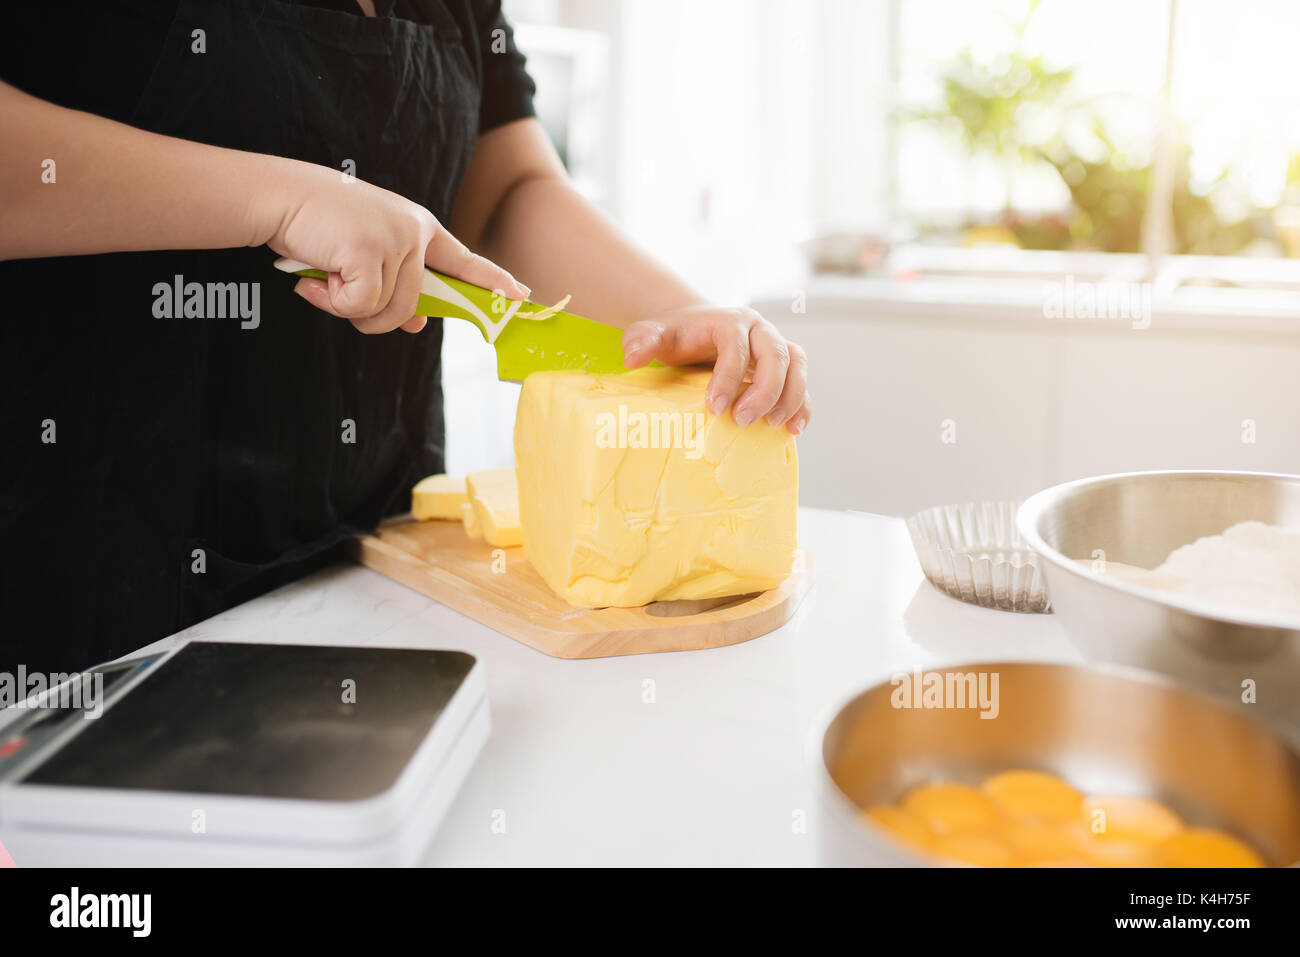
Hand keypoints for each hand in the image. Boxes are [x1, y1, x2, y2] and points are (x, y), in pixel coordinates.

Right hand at [260, 160, 529, 333]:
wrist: (276, 197)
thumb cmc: (317, 226)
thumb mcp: (364, 255)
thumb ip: (395, 285)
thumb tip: (417, 324)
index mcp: (417, 227)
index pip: (463, 259)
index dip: (492, 280)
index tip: (520, 295)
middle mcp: (414, 231)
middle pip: (413, 306)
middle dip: (372, 315)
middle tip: (337, 294)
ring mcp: (396, 239)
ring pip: (389, 312)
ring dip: (349, 309)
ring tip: (324, 280)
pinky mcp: (372, 250)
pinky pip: (363, 306)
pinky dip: (333, 303)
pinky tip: (314, 280)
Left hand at [620, 306, 810, 433]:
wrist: (695, 332)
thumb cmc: (676, 337)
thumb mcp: (653, 335)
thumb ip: (641, 341)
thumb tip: (632, 357)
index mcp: (730, 321)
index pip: (736, 345)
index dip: (728, 376)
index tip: (714, 407)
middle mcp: (759, 331)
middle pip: (776, 353)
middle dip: (764, 390)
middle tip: (742, 421)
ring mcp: (776, 347)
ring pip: (797, 365)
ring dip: (790, 397)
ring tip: (773, 426)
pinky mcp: (785, 368)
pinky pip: (802, 383)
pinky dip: (802, 405)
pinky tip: (793, 429)